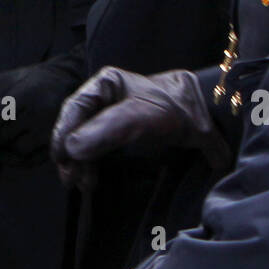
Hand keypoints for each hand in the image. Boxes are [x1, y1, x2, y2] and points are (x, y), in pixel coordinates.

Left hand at [0, 63, 84, 164]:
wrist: (64, 82)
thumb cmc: (30, 81)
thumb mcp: (8, 79)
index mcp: (25, 95)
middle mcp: (38, 114)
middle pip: (4, 137)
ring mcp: (49, 129)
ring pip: (18, 150)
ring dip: (8, 148)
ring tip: (6, 140)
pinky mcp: (55, 142)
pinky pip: (33, 161)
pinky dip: (19, 160)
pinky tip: (13, 152)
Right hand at [50, 67, 228, 189]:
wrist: (206, 117)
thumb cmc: (175, 111)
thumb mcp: (141, 118)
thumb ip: (106, 130)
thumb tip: (72, 148)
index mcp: (105, 84)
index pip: (74, 109)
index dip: (63, 133)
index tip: (62, 158)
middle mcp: (102, 98)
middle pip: (75, 126)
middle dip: (70, 153)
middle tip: (69, 178)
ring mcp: (109, 117)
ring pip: (83, 141)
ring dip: (78, 163)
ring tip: (80, 184)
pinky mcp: (117, 135)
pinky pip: (95, 150)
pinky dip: (89, 165)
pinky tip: (89, 180)